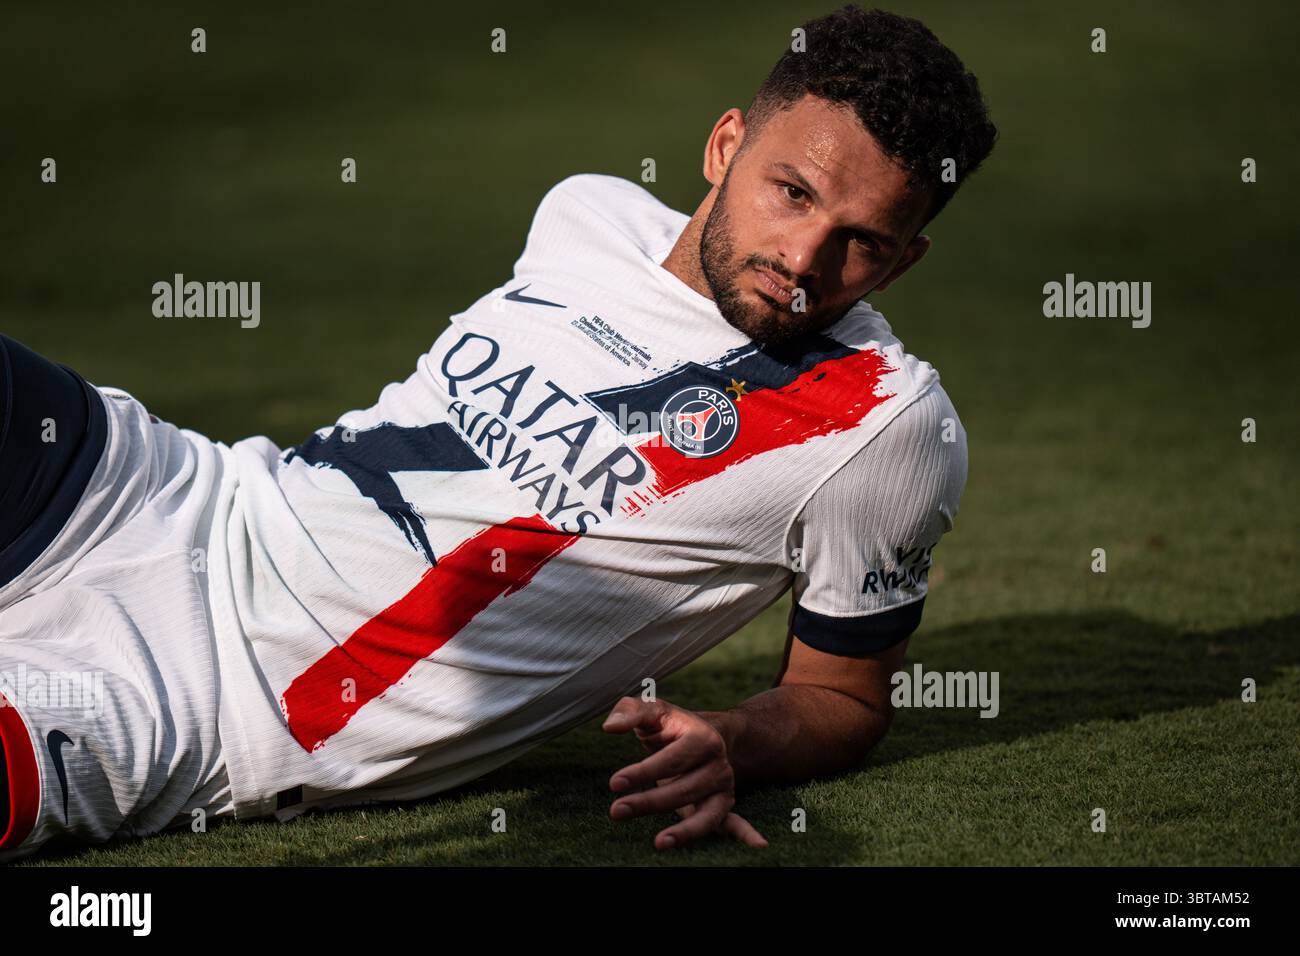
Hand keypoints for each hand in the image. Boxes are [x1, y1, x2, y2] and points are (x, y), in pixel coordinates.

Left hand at [602, 696, 767, 849]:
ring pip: (706, 813)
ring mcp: (723, 787)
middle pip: (686, 788)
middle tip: (616, 810)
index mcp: (703, 738)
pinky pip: (735, 824)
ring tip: (659, 843)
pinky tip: (757, 848)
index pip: (673, 759)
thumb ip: (630, 712)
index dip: (643, 772)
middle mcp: (718, 764)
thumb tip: (610, 727)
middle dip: (650, 801)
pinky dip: (745, 835)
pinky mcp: (723, 806)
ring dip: (685, 831)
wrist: (700, 737)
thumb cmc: (669, 725)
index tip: (614, 783)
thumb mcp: (652, 712)